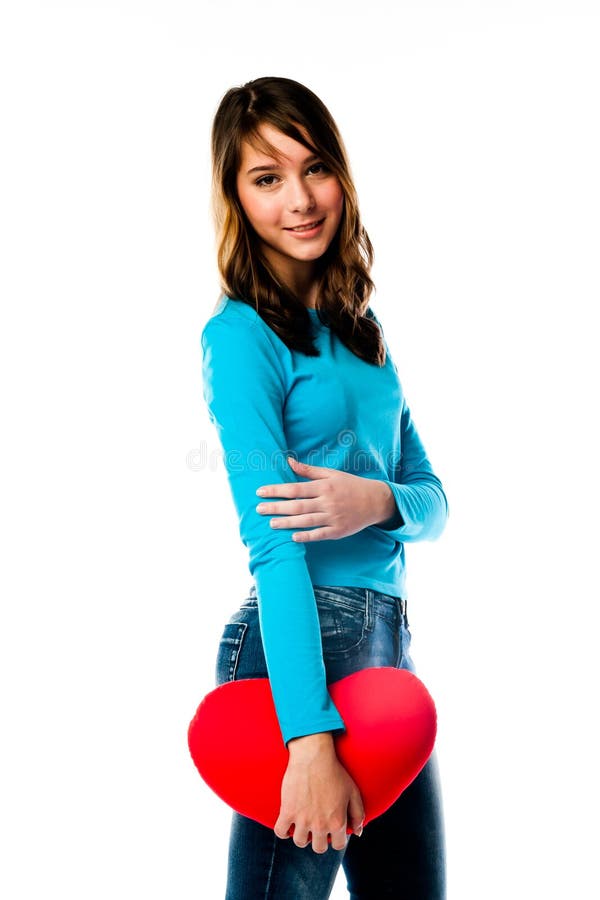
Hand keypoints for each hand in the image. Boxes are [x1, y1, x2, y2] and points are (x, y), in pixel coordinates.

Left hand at [255, 457, 396, 541]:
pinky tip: (292, 537)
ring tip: (271, 523)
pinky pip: (319, 534)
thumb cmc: (350, 485)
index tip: (260, 492)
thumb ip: (309, 470)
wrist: (375, 501)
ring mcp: (333, 518)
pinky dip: (306, 536)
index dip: (276, 490)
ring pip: (305, 521)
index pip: (295, 488)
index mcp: (324, 486)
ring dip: (287, 523)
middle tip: (259, 509)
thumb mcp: (331, 474)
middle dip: (276, 507)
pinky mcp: (338, 531)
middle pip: (297, 506)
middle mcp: (327, 502)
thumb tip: (288, 461)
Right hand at [274, 733, 364, 852]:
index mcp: (337, 822)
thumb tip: (357, 832)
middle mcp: (320, 824)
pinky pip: (280, 832)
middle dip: (320, 839)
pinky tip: (288, 823)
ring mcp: (302, 819)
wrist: (313, 756)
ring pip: (300, 842)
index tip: (333, 830)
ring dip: (303, 836)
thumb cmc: (334, 771)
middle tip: (318, 827)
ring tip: (304, 824)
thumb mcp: (353, 791)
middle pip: (319, 848)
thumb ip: (359, 814)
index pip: (339, 845)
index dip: (337, 838)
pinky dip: (283, 831)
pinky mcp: (287, 811)